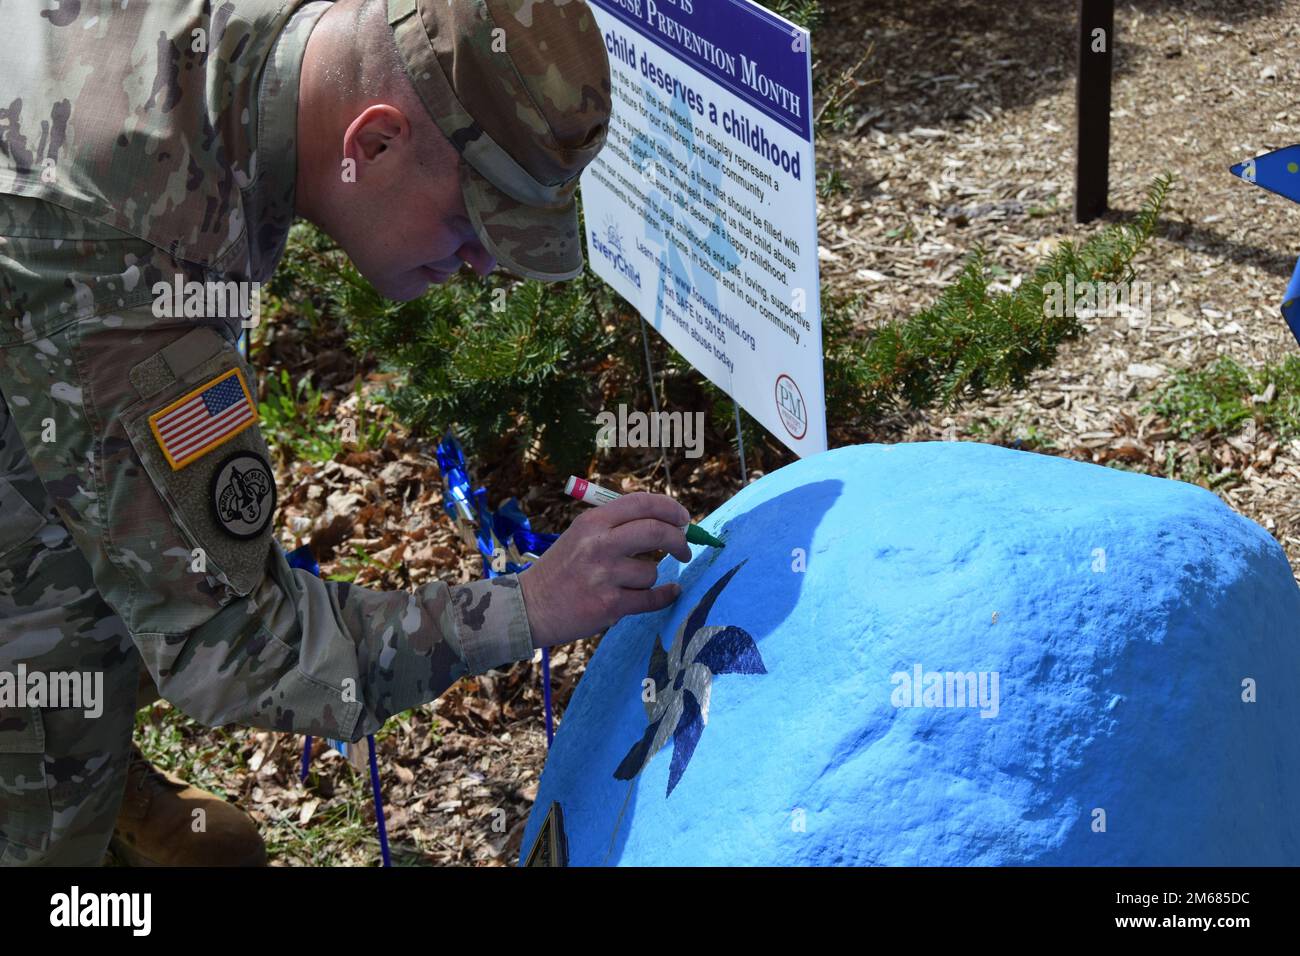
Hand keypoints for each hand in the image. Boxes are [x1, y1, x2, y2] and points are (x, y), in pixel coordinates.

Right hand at [519, 492, 692, 648]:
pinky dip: (665, 596)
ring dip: (651, 578)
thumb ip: (616, 526)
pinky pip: (651, 598)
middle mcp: (599, 544)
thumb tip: (665, 522)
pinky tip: (669, 593)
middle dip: (679, 540)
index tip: (684, 519)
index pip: (643, 503)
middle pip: (657, 531)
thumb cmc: (561, 569)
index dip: (671, 508)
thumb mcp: (581, 535)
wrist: (530, 606)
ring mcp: (604, 575)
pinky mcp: (609, 604)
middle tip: (684, 549)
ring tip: (632, 583)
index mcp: (593, 522)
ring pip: (652, 571)